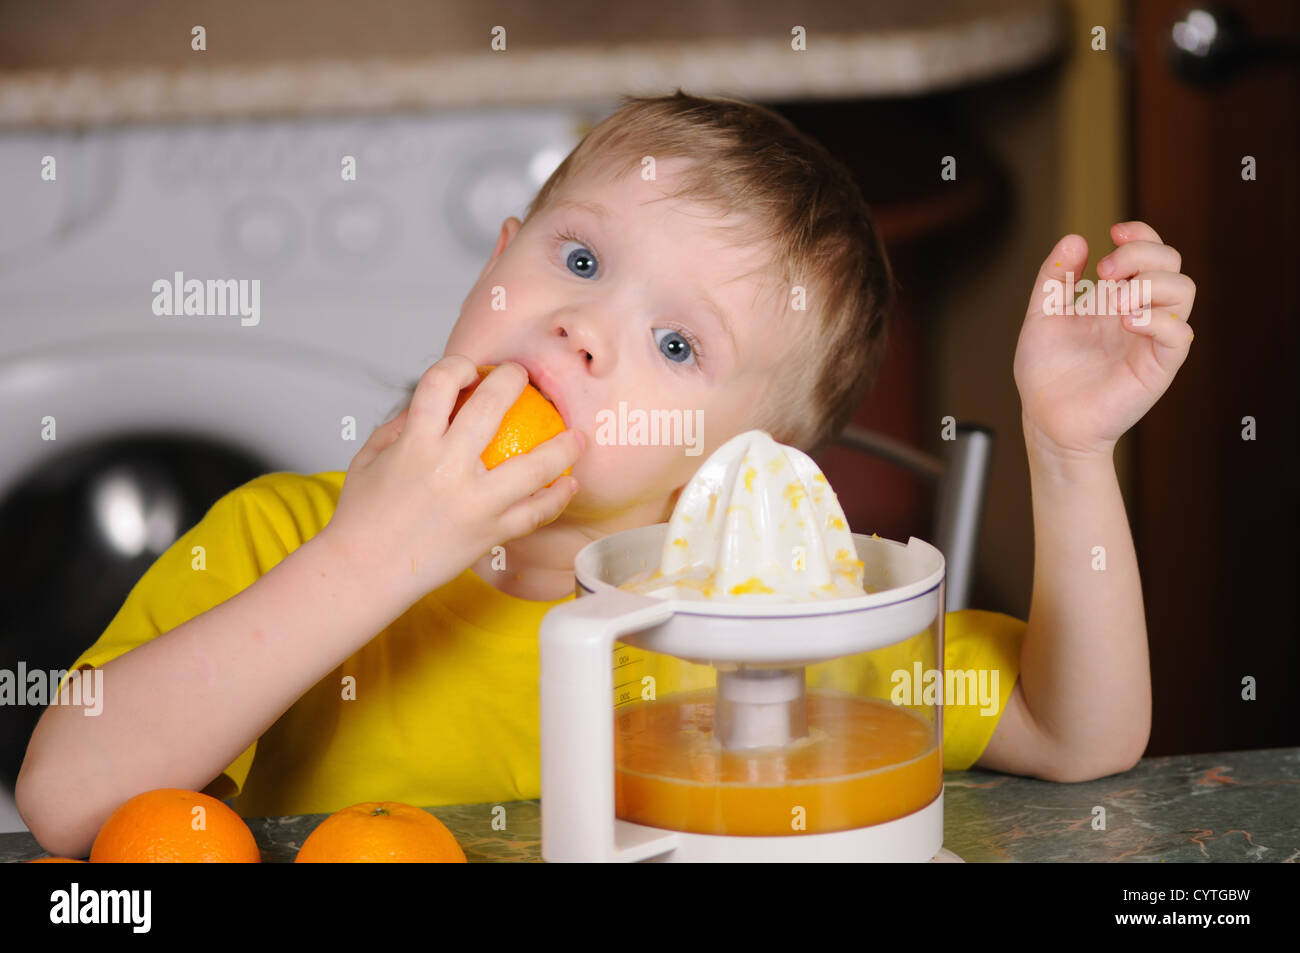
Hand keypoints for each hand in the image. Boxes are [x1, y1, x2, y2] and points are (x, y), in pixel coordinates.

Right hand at [321, 356, 584, 606]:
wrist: (365, 572)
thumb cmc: (362, 515)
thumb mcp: (370, 458)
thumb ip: (402, 426)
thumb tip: (439, 403)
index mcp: (414, 444)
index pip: (440, 383)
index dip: (459, 365)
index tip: (471, 371)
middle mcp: (447, 468)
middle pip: (491, 407)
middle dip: (514, 380)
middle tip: (524, 378)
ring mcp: (474, 503)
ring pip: (533, 467)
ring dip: (563, 446)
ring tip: (578, 437)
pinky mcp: (489, 534)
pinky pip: (534, 513)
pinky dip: (557, 498)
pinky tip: (568, 485)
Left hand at [1014, 221, 1195, 462]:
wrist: (1047, 421)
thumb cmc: (1047, 373)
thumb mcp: (1042, 316)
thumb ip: (1055, 278)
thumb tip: (1075, 239)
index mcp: (1115, 298)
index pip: (1150, 253)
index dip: (1141, 234)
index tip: (1113, 231)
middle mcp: (1139, 313)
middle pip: (1171, 264)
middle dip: (1142, 254)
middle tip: (1106, 271)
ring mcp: (1150, 339)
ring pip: (1183, 291)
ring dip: (1149, 284)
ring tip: (1113, 302)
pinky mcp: (1157, 367)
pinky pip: (1180, 334)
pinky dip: (1158, 319)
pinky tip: (1127, 323)